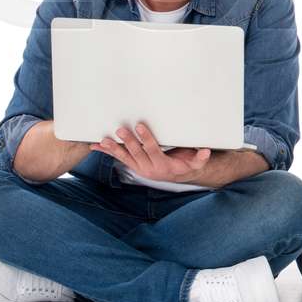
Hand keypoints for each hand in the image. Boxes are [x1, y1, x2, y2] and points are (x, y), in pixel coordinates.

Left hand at [92, 122, 210, 183]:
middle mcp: (148, 168)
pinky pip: (119, 158)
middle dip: (128, 141)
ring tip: (103, 141)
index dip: (146, 139)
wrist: (179, 175)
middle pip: (136, 153)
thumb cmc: (187, 165)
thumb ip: (200, 158)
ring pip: (125, 157)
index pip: (153, 150)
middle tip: (120, 130)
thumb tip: (206, 151)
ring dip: (114, 149)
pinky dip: (108, 152)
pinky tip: (96, 146)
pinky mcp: (133, 165)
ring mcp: (139, 167)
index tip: (140, 126)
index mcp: (162, 166)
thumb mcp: (197, 163)